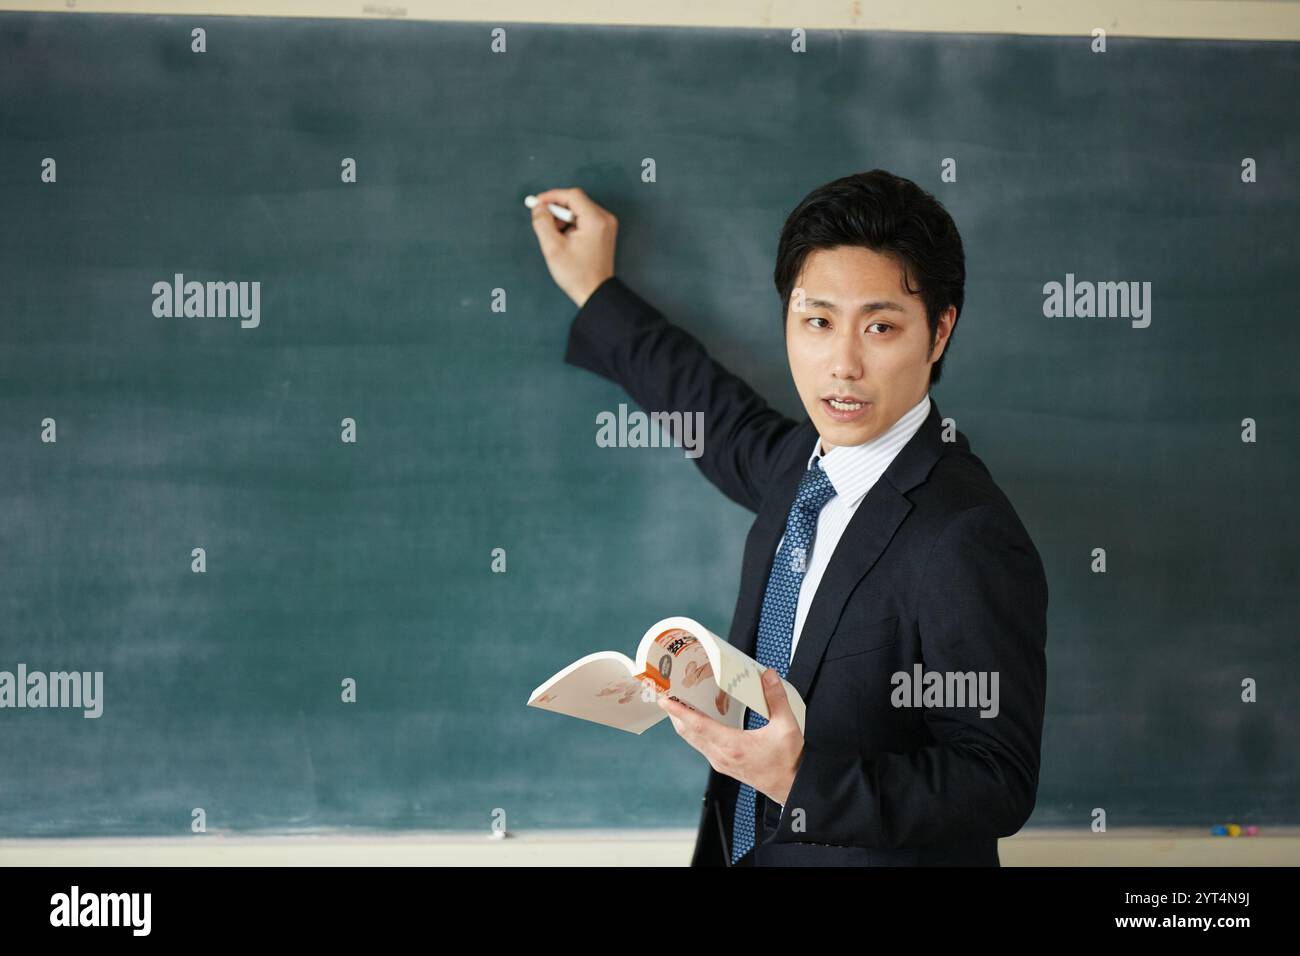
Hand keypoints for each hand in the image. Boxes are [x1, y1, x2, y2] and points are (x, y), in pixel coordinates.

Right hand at [528, 186, 617, 307]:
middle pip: (576, 201)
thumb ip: (543, 223)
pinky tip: (565, 240)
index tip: (537, 203)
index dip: (552, 196)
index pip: (572, 195)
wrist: (595, 293)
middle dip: (557, 210)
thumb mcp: (553, 248)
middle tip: (544, 224)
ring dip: (563, 219)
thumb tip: (538, 207)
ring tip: (556, 238)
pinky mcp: (603, 232)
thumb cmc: (577, 275)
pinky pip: (584, 220)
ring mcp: (606, 226)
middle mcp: (605, 219)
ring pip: (579, 210)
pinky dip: (571, 225)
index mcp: (596, 220)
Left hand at [658, 668, 804, 806]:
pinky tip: (697, 720)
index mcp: (733, 745)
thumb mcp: (786, 726)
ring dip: (683, 722)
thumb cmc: (789, 762)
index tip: (664, 700)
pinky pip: (701, 745)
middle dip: (675, 713)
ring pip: (693, 740)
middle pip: (688, 732)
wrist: (791, 788)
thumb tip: (768, 676)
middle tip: (667, 694)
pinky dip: (694, 731)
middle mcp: (721, 755)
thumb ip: (776, 698)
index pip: (698, 725)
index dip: (679, 711)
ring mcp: (720, 762)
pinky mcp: (723, 764)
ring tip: (677, 704)